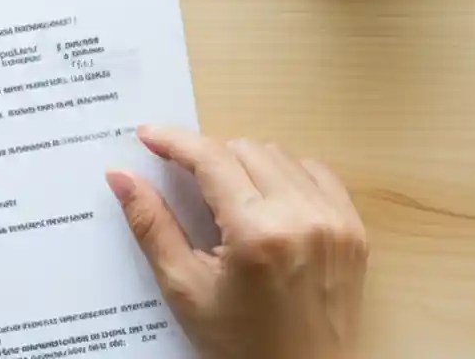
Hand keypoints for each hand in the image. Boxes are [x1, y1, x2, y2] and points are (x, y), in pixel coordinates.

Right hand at [106, 127, 367, 358]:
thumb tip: (120, 175)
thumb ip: (151, 226)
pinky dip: (287, 175)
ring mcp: (335, 221)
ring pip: (280, 156)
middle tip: (184, 179)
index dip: (175, 141)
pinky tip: (267, 198)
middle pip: (244, 149)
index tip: (148, 136)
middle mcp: (303, 217)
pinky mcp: (354, 229)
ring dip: (246, 163)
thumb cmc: (239, 345)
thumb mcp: (184, 289)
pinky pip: (317, 174)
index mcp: (257, 234)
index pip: (211, 160)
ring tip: (225, 194)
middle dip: (209, 156)